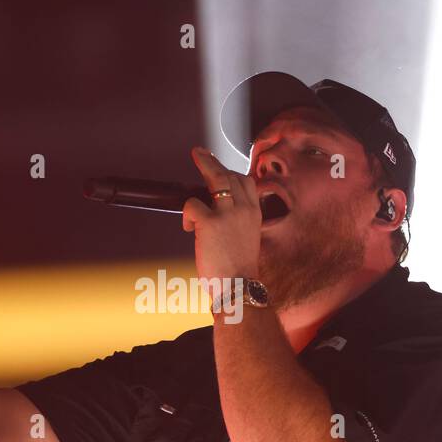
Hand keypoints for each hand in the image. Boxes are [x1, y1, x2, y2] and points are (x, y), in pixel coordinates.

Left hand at [182, 146, 261, 284]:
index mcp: (255, 214)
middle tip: (201, 154)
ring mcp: (228, 214)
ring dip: (203, 167)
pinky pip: (193, 204)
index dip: (232, 172)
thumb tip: (219, 211)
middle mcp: (244, 210)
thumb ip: (238, 221)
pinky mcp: (210, 223)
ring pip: (215, 178)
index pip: (246, 182)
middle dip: (213, 162)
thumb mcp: (247, 239)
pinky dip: (187, 214)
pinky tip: (189, 228)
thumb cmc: (239, 270)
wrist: (239, 288)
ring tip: (196, 159)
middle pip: (229, 175)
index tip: (222, 167)